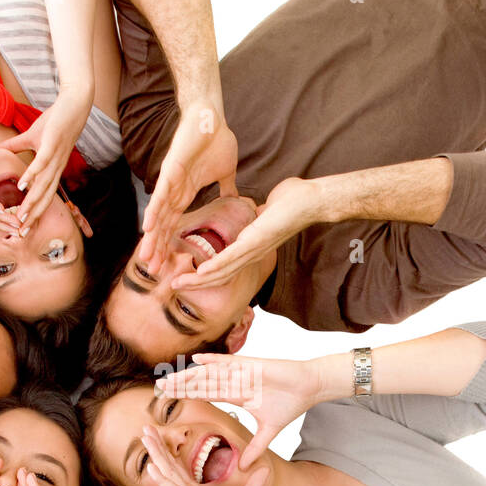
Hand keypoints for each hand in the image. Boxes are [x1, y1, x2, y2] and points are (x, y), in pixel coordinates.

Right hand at [0, 87, 90, 230]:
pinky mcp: (52, 144)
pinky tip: (22, 185)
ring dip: (31, 201)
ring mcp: (55, 158)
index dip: (34, 212)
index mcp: (51, 169)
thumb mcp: (31, 136)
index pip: (42, 195)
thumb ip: (16, 146)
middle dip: (33, 216)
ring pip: (42, 185)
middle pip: (44, 197)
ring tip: (21, 216)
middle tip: (22, 232)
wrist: (74, 103)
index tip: (22, 227)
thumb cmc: (54, 120)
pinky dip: (32, 175)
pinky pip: (41, 163)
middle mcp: (55, 168)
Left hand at [139, 101, 238, 273]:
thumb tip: (235, 198)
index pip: (174, 224)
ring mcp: (171, 180)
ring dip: (153, 237)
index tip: (167, 264)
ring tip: (146, 257)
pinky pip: (161, 193)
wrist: (211, 117)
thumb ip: (226, 188)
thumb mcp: (226, 172)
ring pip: (159, 214)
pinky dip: (155, 209)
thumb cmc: (217, 140)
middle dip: (158, 248)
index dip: (169, 244)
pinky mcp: (172, 169)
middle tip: (152, 271)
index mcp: (186, 193)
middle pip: (163, 225)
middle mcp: (175, 191)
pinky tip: (148, 226)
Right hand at [140, 426, 268, 485]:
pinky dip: (164, 480)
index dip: (167, 453)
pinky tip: (152, 468)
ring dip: (156, 455)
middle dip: (157, 447)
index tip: (159, 436)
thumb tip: (263, 469)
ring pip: (168, 475)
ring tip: (144, 438)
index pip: (178, 470)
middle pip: (168, 468)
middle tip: (144, 428)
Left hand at [154, 353, 320, 469]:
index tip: (170, 399)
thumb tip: (244, 467)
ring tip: (170, 378)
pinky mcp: (252, 365)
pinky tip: (196, 360)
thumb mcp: (269, 431)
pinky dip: (213, 360)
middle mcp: (235, 381)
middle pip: (202, 383)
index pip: (206, 395)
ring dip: (189, 376)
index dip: (188, 395)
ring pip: (210, 374)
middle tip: (159, 387)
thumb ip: (256, 447)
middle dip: (182, 386)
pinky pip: (229, 362)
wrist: (310, 387)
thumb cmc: (290, 403)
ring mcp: (242, 372)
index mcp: (236, 395)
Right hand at [175, 177, 317, 290]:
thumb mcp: (266, 209)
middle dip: (195, 282)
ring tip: (178, 283)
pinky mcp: (256, 243)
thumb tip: (254, 209)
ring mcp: (254, 251)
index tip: (186, 271)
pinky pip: (232, 258)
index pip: (224, 265)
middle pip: (219, 275)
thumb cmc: (292, 201)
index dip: (204, 272)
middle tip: (174, 285)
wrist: (311, 200)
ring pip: (222, 271)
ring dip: (199, 280)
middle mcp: (251, 254)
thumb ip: (256, 213)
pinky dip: (216, 266)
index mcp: (250, 246)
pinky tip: (201, 271)